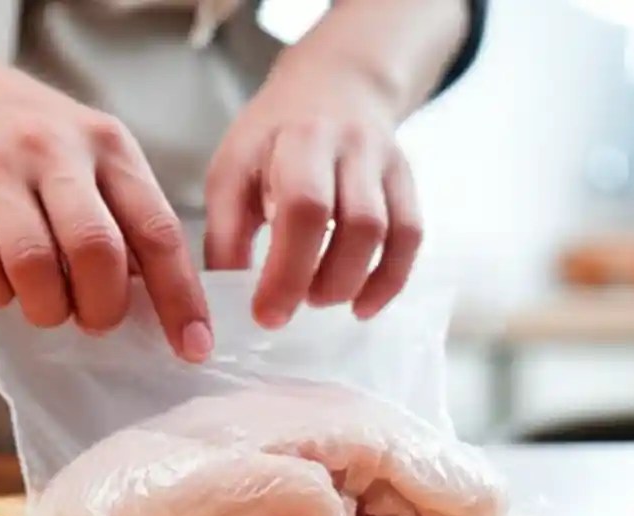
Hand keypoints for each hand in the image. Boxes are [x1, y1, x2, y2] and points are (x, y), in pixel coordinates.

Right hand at [0, 49, 212, 361]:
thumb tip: (150, 296)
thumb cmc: (19, 127)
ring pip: (35, 267)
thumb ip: (119, 209)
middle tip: (94, 319)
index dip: (179, 297)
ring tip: (45, 305)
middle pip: (98, 251)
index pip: (157, 229)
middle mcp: (54, 151)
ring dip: (48, 308)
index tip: (194, 345)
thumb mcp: (84, 147)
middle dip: (103, 308)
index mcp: (106, 144)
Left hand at [204, 66, 422, 326]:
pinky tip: (362, 305)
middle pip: (356, 222)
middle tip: (289, 310)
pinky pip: (411, 236)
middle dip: (322, 281)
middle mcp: (349, 146)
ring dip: (352, 281)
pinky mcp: (405, 180)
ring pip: (386, 231)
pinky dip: (389, 279)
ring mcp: (383, 162)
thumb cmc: (272, 138)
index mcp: (296, 140)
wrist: (336, 84)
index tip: (265, 313)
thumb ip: (225, 231)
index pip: (303, 209)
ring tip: (318, 299)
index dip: (287, 270)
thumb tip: (222, 297)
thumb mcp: (232, 170)